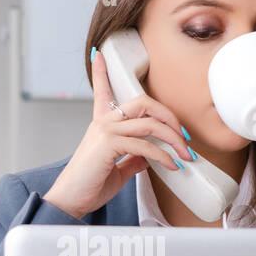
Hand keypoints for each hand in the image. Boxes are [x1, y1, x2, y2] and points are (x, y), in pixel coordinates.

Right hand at [42, 49, 193, 218]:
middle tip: (183, 135)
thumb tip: (151, 157)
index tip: (100, 54)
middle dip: (170, 116)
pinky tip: (171, 166)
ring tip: (184, 155)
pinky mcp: (108, 145)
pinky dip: (163, 156)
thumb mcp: (117, 168)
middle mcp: (103, 122)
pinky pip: (145, 146)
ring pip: (150, 123)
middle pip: (144, 103)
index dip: (101, 71)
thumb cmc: (90, 185)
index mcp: (102, 124)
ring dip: (174, 139)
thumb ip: (134, 158)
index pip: (103, 91)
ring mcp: (105, 131)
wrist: (70, 200)